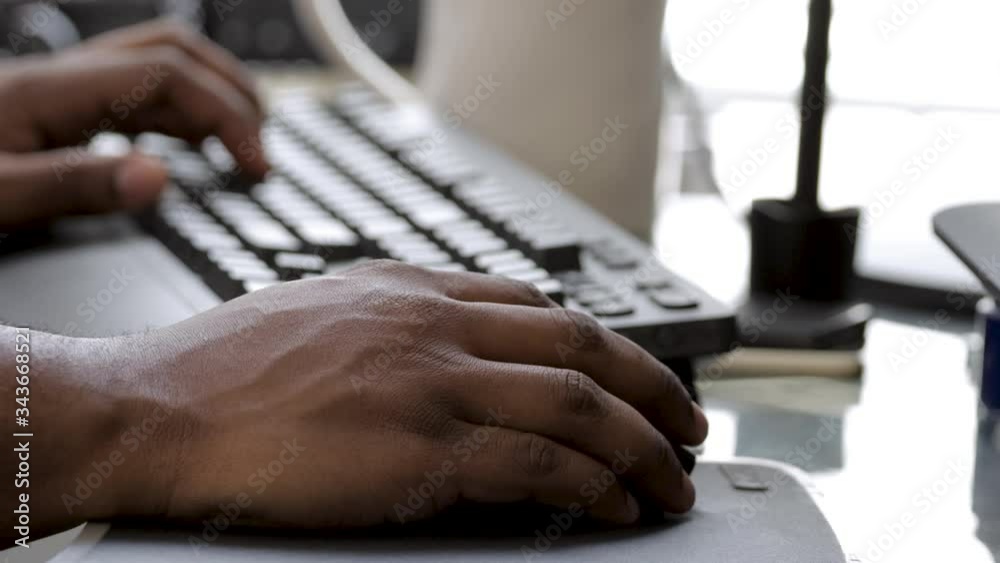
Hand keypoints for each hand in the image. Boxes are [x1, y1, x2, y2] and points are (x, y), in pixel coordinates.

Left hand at [0, 19, 266, 228]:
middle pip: (175, 52)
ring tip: (243, 144)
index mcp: (51, 89)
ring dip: (214, 98)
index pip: (169, 75)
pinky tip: (196, 145)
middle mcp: (64, 77)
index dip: (226, 113)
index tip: (256, 166)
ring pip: (162, 67)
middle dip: (233, 94)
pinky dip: (184, 115)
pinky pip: (139, 95)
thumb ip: (78, 187)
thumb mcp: (2, 194)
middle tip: (261, 150)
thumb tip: (160, 179)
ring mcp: (64, 89)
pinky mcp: (62, 109)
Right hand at [104, 261, 707, 528]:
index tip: (630, 371)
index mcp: (410, 289)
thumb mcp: (320, 312)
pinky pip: (539, 465)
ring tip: (673, 477)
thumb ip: (394, 321)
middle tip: (690, 419)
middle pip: (581, 344)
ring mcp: (432, 384)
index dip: (600, 342)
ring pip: (578, 405)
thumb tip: (449, 348)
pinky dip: (592, 484)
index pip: (537, 304)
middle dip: (652, 385)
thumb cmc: (221, 368)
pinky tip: (615, 504)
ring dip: (640, 445)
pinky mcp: (421, 450)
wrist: (156, 407)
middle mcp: (434, 326)